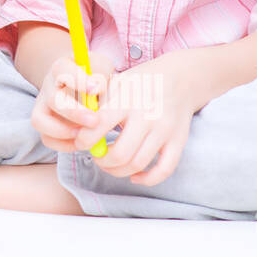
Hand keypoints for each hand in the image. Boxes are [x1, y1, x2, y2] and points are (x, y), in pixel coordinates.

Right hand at [31, 54, 115, 152]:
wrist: (83, 85)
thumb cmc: (95, 75)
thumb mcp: (102, 67)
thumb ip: (101, 75)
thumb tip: (96, 90)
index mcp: (61, 67)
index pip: (62, 70)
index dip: (77, 80)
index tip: (95, 89)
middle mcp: (48, 86)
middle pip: (53, 99)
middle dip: (74, 113)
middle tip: (95, 121)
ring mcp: (43, 106)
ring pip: (40, 120)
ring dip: (63, 131)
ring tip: (85, 135)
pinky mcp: (45, 124)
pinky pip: (46, 138)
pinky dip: (63, 144)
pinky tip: (81, 142)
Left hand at [78, 54, 197, 186]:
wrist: (180, 77)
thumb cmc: (140, 82)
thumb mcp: (116, 83)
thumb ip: (97, 102)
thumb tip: (76, 125)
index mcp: (126, 100)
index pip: (98, 126)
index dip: (84, 140)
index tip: (80, 142)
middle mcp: (146, 116)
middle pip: (119, 154)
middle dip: (101, 161)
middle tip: (96, 157)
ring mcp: (164, 131)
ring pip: (138, 164)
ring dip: (118, 171)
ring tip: (110, 164)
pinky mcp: (178, 142)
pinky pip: (164, 170)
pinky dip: (147, 179)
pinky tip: (134, 176)